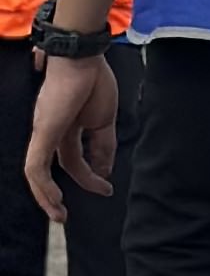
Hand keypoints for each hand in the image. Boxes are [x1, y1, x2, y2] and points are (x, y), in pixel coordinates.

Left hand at [25, 52, 116, 220]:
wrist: (83, 58)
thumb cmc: (94, 80)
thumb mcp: (104, 121)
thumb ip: (104, 146)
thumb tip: (106, 170)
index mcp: (66, 126)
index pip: (74, 158)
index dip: (91, 176)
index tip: (107, 188)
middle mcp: (50, 131)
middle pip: (54, 168)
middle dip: (56, 195)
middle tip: (64, 216)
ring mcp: (44, 132)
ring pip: (36, 172)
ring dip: (45, 197)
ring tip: (59, 215)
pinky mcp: (43, 133)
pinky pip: (36, 165)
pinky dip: (42, 185)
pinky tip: (54, 199)